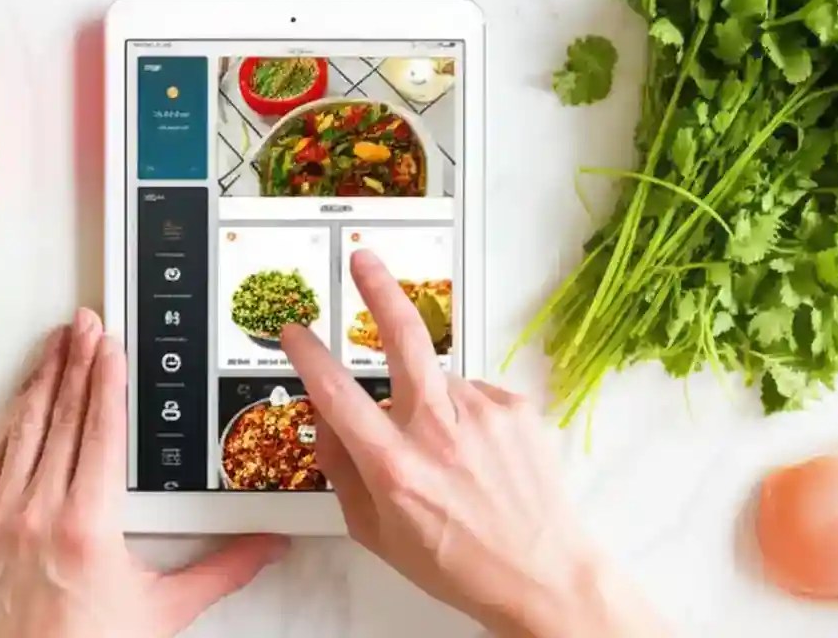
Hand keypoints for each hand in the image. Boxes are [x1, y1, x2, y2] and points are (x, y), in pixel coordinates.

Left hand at [0, 309, 287, 637]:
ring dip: (40, 382)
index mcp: (87, 525)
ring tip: (53, 346)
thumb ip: (222, 568)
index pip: (99, 430)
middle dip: (75, 364)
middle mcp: (36, 515)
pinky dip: (7, 426)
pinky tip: (19, 403)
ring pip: (22, 431)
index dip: (106, 379)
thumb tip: (269, 545)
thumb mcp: (165, 609)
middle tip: (84, 325)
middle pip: (61, 417)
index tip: (109, 346)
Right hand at [281, 251, 664, 637]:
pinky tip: (477, 456)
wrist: (543, 575)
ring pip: (437, 381)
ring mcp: (483, 415)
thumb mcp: (377, 533)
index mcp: (395, 467)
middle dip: (378, 290)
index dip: (308, 355)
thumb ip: (343, 473)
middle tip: (363, 261)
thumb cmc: (460, 565)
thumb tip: (326, 424)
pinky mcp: (515, 409)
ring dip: (431, 402)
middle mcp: (439, 433)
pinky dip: (465, 415)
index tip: (294, 332)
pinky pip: (473, 395)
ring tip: (450, 457)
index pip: (338, 394)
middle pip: (402, 340)